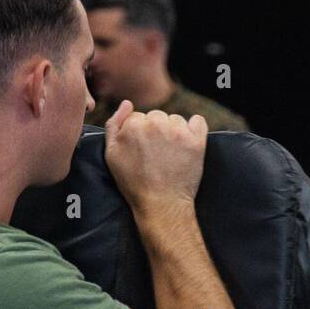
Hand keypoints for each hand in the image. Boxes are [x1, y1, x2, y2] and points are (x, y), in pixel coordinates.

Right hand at [104, 100, 207, 220]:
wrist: (161, 205)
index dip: (140, 135)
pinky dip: (194, 130)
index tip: (143, 152)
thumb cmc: (134, 183)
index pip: (138, 118)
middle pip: (157, 116)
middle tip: (156, 156)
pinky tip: (187, 145)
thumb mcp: (112, 155)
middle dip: (157, 131)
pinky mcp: (196, 140)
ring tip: (170, 156)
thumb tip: (127, 103)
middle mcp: (155, 123)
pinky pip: (198, 122)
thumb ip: (114, 124)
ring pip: (175, 120)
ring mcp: (177, 131)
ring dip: (174, 132)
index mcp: (133, 125)